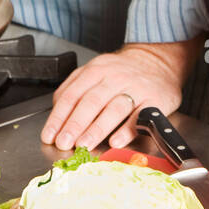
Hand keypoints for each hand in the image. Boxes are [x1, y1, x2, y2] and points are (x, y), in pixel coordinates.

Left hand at [41, 41, 196, 151]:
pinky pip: (139, 116)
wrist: (158, 63)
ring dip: (97, 129)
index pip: (73, 94)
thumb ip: (75, 89)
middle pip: (91, 101)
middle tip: (64, 143)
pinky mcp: (154, 101)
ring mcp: (135, 88)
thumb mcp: (95, 71)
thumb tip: (58, 116)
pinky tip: (115, 141)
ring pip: (114, 108)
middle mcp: (115, 78)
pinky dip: (127, 130)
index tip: (50, 135)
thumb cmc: (122, 73)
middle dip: (75, 125)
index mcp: (96, 70)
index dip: (59, 117)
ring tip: (84, 145)